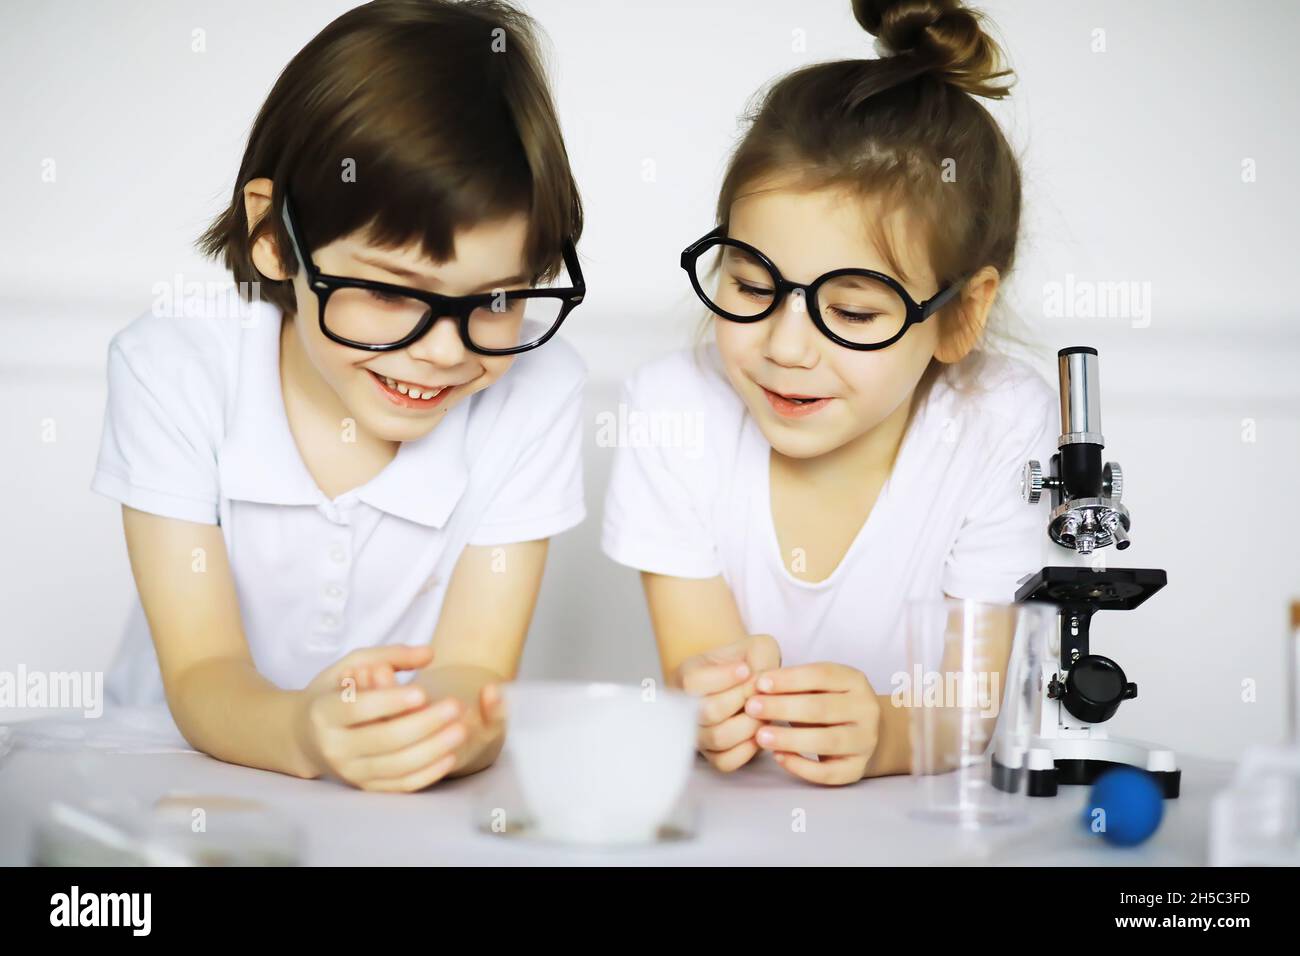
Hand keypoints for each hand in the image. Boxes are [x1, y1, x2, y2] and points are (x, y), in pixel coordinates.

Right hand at [295, 644, 467, 791]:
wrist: (307, 736)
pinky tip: (450, 755)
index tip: (424, 691)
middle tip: (456, 706)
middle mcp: (333, 747)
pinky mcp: (365, 787)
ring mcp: (349, 772)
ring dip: (433, 750)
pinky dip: (427, 774)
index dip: (391, 702)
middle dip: (424, 724)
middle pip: (383, 739)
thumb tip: (429, 653)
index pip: (357, 709)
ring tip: (460, 730)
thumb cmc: (336, 691)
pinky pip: (400, 786)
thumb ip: (390, 655)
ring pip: (395, 766)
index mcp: (324, 712)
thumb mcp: (352, 665)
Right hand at [676, 634, 780, 771]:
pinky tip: (760, 729)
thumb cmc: (751, 662)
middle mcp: (685, 709)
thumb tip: (759, 682)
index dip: (723, 677)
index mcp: (686, 676)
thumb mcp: (757, 647)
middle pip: (708, 711)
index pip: (692, 682)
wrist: (749, 680)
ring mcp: (698, 735)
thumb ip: (760, 658)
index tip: (746, 669)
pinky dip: (748, 748)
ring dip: (749, 724)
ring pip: (718, 738)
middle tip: (760, 690)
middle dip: (742, 699)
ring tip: (764, 710)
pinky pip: (726, 761)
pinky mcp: (713, 755)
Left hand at [747, 663, 880, 785]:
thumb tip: (757, 685)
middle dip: (783, 707)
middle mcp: (865, 710)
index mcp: (855, 681)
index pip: (822, 675)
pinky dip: (801, 766)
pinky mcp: (856, 769)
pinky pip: (828, 772)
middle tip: (752, 708)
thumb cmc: (826, 704)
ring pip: (827, 741)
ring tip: (760, 736)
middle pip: (822, 708)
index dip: (789, 679)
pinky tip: (778, 757)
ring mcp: (864, 741)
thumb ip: (791, 685)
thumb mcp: (816, 687)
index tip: (760, 683)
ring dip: (790, 738)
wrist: (860, 733)